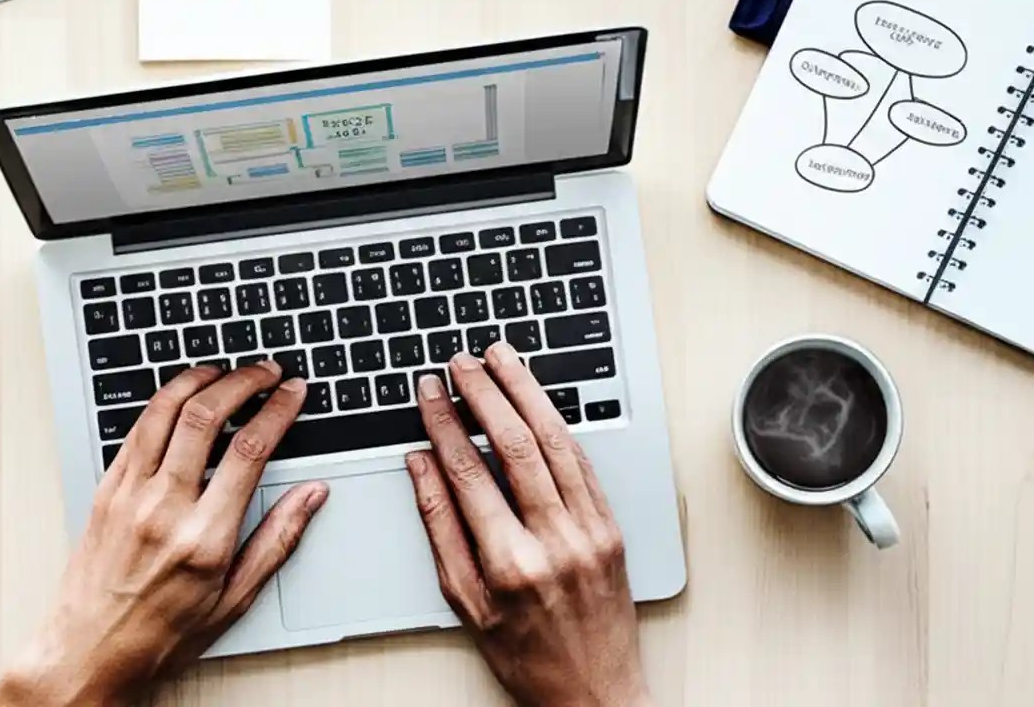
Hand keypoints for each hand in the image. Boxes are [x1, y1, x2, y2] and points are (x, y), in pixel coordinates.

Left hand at [0, 364, 327, 705]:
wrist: (89, 651)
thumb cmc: (162, 632)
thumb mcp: (236, 598)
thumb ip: (279, 539)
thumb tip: (311, 495)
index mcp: (204, 538)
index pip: (249, 450)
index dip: (278, 410)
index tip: (293, 392)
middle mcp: (163, 508)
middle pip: (205, 417)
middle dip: (242, 381)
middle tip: (265, 370)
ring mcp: (128, 495)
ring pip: (163, 412)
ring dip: (198, 380)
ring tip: (224, 370)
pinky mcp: (106, 490)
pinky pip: (135, 430)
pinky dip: (163, 402)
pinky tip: (182, 395)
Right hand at [406, 344, 651, 706]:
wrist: (595, 693)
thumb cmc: (526, 657)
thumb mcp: (464, 603)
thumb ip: (439, 529)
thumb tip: (420, 467)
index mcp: (510, 564)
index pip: (469, 471)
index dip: (444, 423)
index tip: (429, 392)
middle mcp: (556, 541)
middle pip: (517, 445)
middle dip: (486, 393)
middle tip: (462, 362)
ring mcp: (591, 531)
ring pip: (557, 443)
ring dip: (527, 393)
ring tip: (502, 360)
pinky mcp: (613, 527)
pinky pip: (583, 464)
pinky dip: (559, 427)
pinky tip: (539, 402)